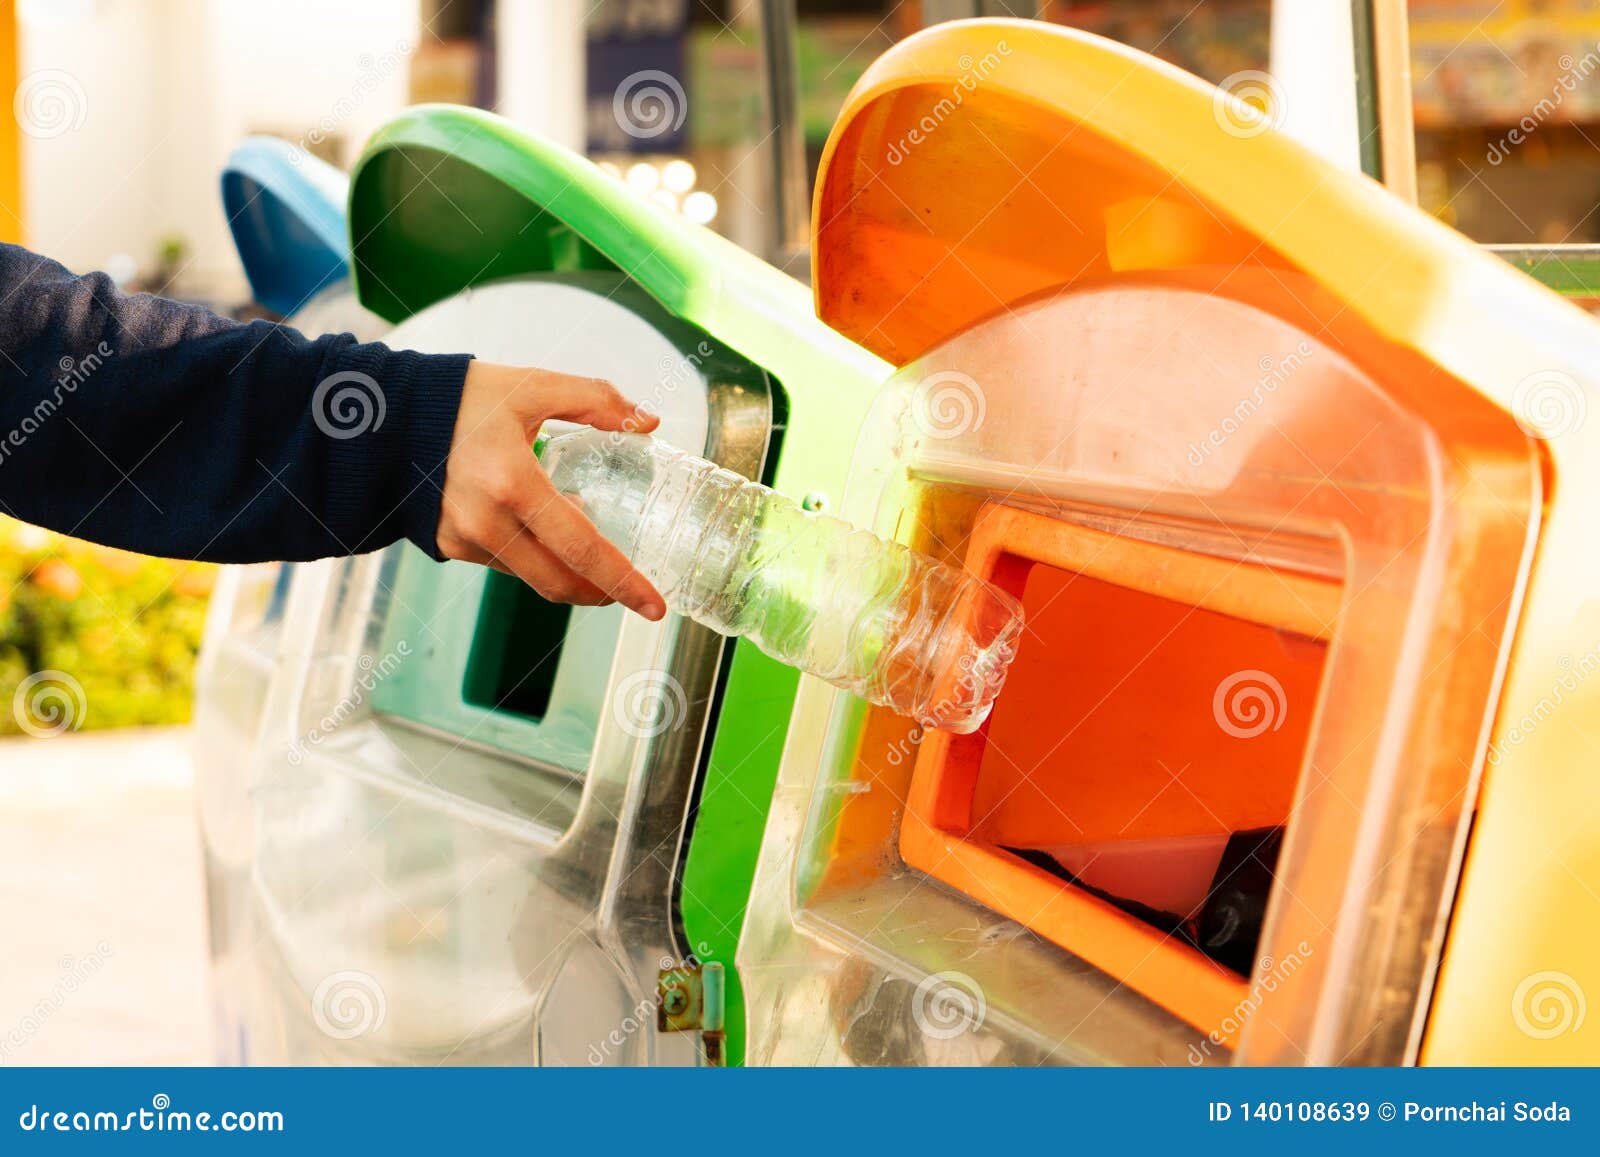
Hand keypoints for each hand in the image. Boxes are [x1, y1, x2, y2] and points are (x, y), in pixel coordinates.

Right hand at [435, 362, 665, 620]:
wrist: (384, 414)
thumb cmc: (460, 398)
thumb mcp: (531, 385)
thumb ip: (595, 399)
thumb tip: (648, 422)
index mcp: (513, 483)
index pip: (583, 549)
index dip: (624, 582)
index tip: (654, 606)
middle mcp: (486, 522)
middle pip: (559, 581)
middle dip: (602, 592)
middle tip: (633, 591)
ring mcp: (464, 540)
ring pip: (533, 576)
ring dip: (569, 575)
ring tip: (595, 556)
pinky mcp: (449, 546)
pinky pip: (506, 564)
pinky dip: (536, 558)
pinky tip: (549, 536)